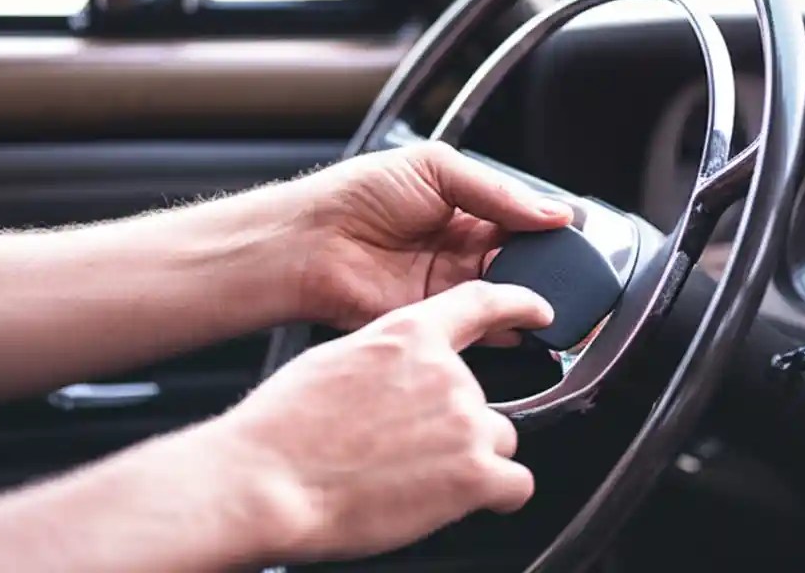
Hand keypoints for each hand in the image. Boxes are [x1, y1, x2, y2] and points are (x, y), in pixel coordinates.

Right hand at [209, 280, 553, 563]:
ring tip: (415, 481)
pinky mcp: (474, 475)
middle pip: (483, 401)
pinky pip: (516, 485)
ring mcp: (464, 421)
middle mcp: (446, 372)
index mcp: (408, 335)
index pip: (481, 304)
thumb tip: (395, 377)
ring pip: (498, 442)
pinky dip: (493, 497)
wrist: (267, 480)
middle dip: (454, 430)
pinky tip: (448, 501)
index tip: (538, 311)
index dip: (518, 303)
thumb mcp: (333, 363)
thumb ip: (383, 361)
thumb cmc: (282, 429)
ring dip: (469, 462)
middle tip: (403, 454)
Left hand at [297, 142, 572, 330]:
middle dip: (545, 264)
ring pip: (505, 293)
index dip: (546, 226)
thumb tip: (552, 211)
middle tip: (566, 267)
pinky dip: (505, 327)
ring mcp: (446, 283)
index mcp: (461, 206)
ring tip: (552, 293)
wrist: (309, 241)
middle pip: (519, 259)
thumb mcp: (433, 168)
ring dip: (529, 294)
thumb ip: (495, 191)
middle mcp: (458, 247)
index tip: (573, 233)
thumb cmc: (356, 194)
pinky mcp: (434, 315)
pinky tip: (522, 318)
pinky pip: (479, 325)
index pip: (519, 218)